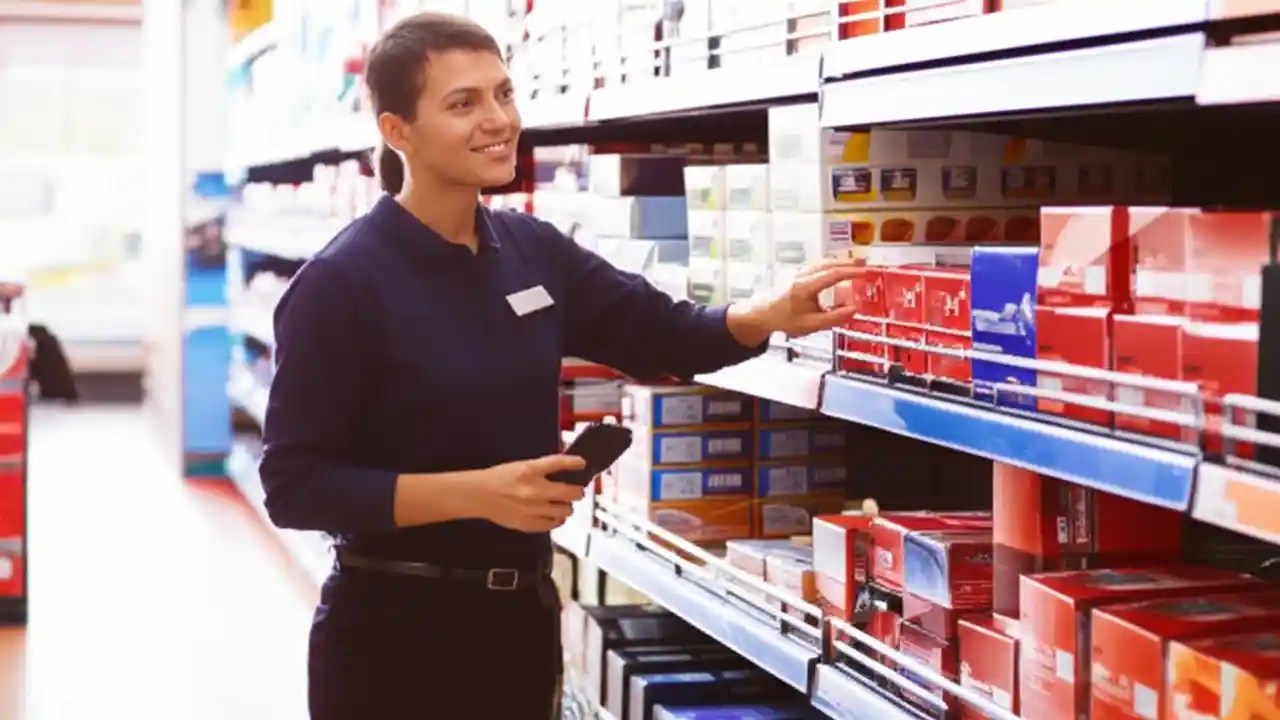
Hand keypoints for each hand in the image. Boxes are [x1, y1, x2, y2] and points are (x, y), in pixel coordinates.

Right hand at [476, 454, 588, 532]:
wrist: (479, 495)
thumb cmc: (499, 479)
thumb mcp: (521, 465)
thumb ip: (542, 468)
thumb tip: (563, 468)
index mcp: (530, 471)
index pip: (559, 463)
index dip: (575, 463)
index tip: (582, 463)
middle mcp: (533, 490)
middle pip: (570, 492)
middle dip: (577, 492)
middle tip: (577, 491)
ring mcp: (532, 509)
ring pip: (565, 511)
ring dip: (567, 507)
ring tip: (564, 504)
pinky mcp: (528, 523)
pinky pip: (552, 524)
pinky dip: (556, 520)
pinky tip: (554, 515)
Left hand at [726, 259, 861, 344]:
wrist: (762, 313)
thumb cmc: (784, 319)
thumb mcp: (810, 324)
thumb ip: (833, 318)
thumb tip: (853, 310)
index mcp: (805, 287)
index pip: (832, 274)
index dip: (850, 272)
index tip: (864, 272)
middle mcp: (801, 276)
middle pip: (828, 263)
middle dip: (847, 263)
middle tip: (863, 264)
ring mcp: (798, 273)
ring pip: (822, 262)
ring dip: (838, 263)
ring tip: (853, 266)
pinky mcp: (796, 274)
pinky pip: (816, 265)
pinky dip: (829, 265)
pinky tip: (836, 270)